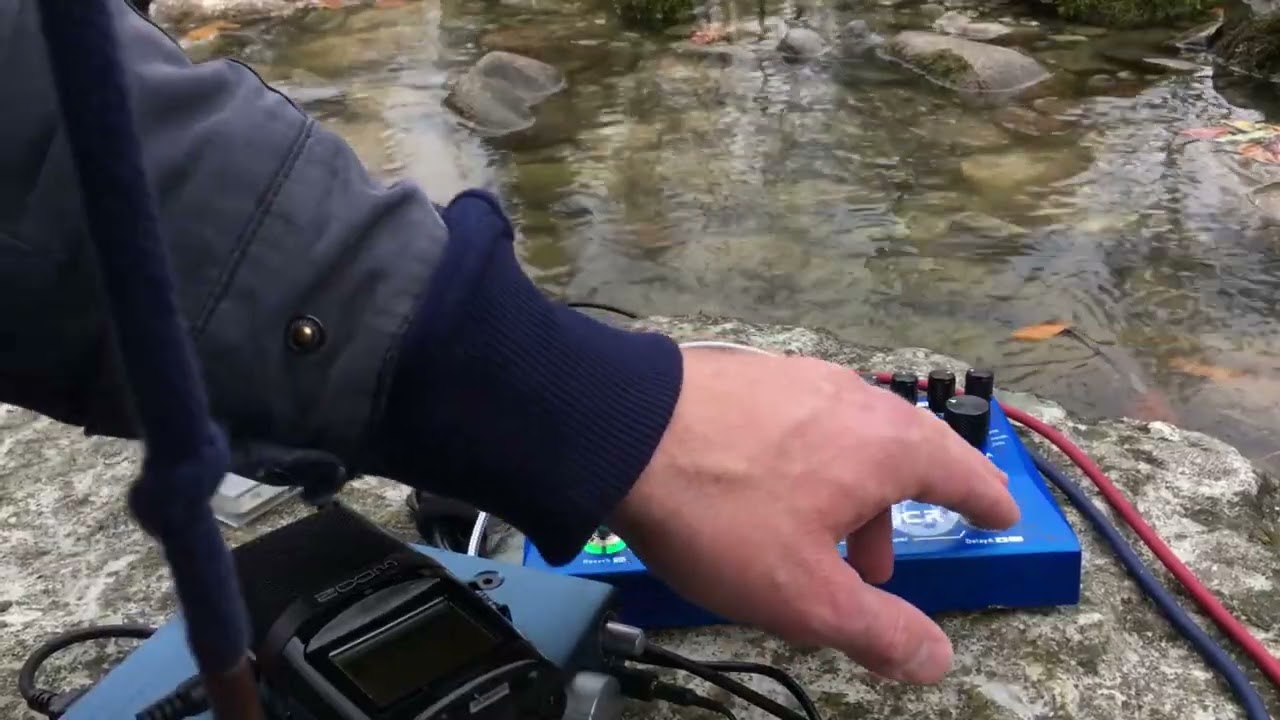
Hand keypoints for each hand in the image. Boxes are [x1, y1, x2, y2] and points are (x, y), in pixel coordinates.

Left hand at [609, 346, 1018, 682]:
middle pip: (902, 454)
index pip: (960, 471)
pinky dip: (809, 467)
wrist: (619, 430)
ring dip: (848, 498)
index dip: (984, 500)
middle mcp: (851, 399)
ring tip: (819, 548)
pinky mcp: (749, 378)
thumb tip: (937, 658)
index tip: (1000, 512)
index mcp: (884, 445)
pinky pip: (802, 426)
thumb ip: (878, 631)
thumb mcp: (806, 595)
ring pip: (846, 442)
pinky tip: (770, 497)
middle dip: (901, 514)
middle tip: (884, 568)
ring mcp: (797, 380)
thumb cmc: (723, 512)